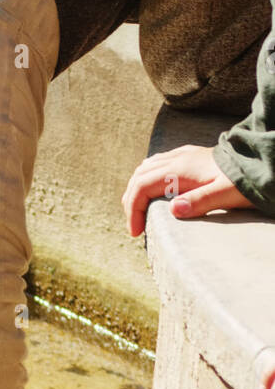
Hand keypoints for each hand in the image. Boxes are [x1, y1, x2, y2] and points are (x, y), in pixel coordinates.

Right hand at [122, 145, 254, 235]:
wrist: (258, 159)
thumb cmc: (243, 180)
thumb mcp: (226, 194)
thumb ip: (200, 202)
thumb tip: (174, 210)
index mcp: (179, 170)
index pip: (142, 187)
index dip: (133, 210)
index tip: (136, 233)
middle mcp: (176, 159)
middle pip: (138, 178)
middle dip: (131, 203)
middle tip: (134, 228)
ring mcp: (181, 155)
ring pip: (145, 169)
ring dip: (136, 190)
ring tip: (138, 211)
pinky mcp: (187, 156)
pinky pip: (156, 163)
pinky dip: (146, 179)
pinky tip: (152, 190)